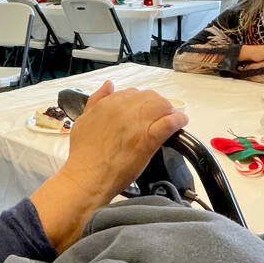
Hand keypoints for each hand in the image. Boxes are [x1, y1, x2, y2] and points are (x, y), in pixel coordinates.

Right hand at [30, 81, 188, 251]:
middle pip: (150, 97)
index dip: (139, 103)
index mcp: (108, 103)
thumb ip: (96, 100)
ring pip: (162, 105)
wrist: (87, 177)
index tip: (141, 112)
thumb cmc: (83, 153)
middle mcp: (123, 109)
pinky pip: (170, 122)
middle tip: (156, 117)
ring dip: (168, 111)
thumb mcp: (83, 120)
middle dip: (155, 105)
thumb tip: (109, 85)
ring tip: (169, 120)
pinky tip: (180, 122)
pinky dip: (178, 120)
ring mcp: (137, 123)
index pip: (132, 93)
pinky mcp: (149, 139)